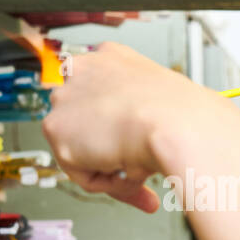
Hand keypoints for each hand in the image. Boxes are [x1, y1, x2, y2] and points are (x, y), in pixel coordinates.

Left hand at [41, 42, 219, 212]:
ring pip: (81, 147)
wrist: (175, 123)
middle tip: (136, 169)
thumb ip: (141, 122)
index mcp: (112, 57)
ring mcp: (66, 96)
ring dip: (108, 166)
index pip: (99, 95)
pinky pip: (79, 171)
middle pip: (85, 122)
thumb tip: (138, 151)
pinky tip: (127, 170)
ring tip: (138, 167)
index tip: (130, 148)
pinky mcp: (57, 127)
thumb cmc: (182, 115)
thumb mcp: (162, 108)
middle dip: (107, 150)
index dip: (115, 128)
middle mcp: (84, 69)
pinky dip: (104, 181)